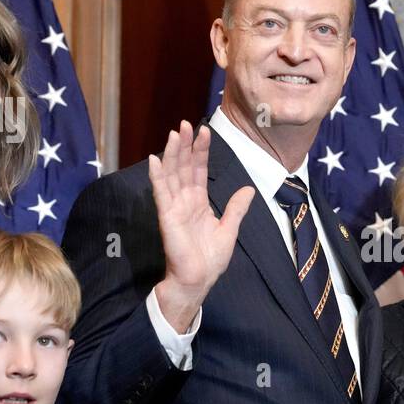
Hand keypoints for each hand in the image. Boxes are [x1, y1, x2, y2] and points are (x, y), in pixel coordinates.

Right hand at [150, 122, 255, 331]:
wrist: (198, 279)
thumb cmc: (210, 259)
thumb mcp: (229, 229)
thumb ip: (236, 208)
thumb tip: (249, 190)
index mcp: (199, 202)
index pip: (198, 170)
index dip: (201, 151)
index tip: (204, 131)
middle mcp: (185, 201)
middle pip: (183, 167)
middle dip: (185, 145)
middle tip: (185, 124)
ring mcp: (174, 207)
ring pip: (172, 175)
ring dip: (172, 154)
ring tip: (173, 133)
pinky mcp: (167, 217)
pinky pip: (162, 193)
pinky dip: (157, 176)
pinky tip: (154, 159)